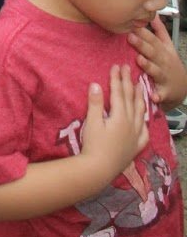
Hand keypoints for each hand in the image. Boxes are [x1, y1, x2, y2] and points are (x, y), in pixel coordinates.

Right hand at [79, 66, 147, 183]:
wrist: (98, 170)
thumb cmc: (92, 145)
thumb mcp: (92, 122)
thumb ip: (95, 103)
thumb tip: (96, 84)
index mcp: (120, 117)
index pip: (119, 93)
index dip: (117, 78)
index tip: (116, 66)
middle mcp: (131, 124)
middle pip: (130, 99)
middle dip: (128, 83)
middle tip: (127, 69)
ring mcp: (135, 136)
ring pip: (140, 112)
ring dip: (139, 98)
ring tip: (140, 86)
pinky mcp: (135, 147)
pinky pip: (144, 132)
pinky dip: (144, 121)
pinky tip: (143, 118)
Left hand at [127, 15, 186, 106]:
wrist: (182, 87)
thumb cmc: (169, 63)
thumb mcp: (167, 45)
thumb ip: (159, 30)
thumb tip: (152, 13)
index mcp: (163, 50)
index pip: (152, 39)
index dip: (143, 31)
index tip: (132, 23)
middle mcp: (163, 62)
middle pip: (152, 51)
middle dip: (142, 44)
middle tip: (130, 37)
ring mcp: (164, 76)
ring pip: (155, 70)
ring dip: (148, 65)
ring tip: (140, 60)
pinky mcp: (165, 92)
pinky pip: (161, 94)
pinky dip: (158, 95)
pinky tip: (154, 96)